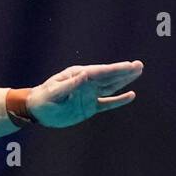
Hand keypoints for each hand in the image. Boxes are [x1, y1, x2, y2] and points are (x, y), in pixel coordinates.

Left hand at [27, 60, 143, 127]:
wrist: (35, 110)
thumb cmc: (42, 99)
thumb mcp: (54, 92)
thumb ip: (70, 85)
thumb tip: (84, 74)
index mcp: (77, 76)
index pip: (99, 72)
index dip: (115, 69)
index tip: (129, 65)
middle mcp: (85, 83)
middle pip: (108, 77)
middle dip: (124, 71)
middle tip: (139, 65)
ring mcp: (89, 95)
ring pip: (111, 87)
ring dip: (124, 80)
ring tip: (137, 72)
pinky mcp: (90, 106)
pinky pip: (107, 103)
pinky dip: (118, 100)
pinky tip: (130, 95)